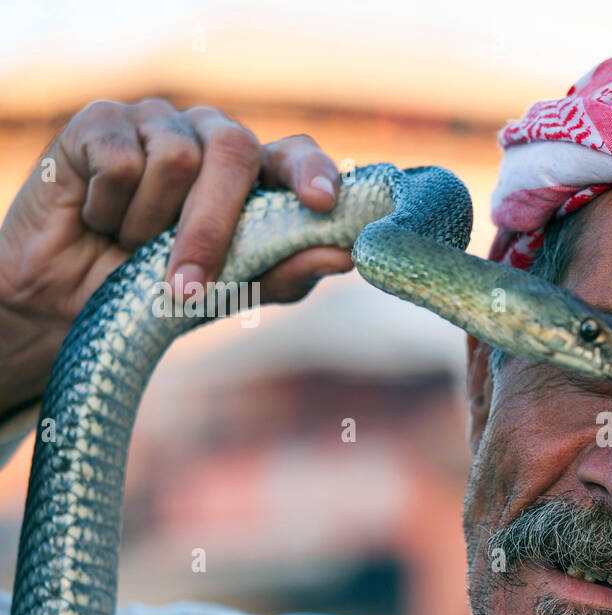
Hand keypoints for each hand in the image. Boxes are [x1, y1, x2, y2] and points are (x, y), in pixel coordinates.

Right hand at [0, 97, 356, 415]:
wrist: (68, 300)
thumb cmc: (159, 290)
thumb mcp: (229, 292)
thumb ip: (285, 272)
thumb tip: (345, 256)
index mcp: (254, 174)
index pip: (296, 153)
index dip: (311, 170)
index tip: (322, 201)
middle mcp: (211, 137)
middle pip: (234, 151)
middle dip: (214, 225)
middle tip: (190, 284)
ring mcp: (158, 122)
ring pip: (175, 158)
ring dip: (149, 224)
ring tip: (130, 242)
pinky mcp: (102, 119)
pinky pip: (120, 161)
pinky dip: (108, 207)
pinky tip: (97, 217)